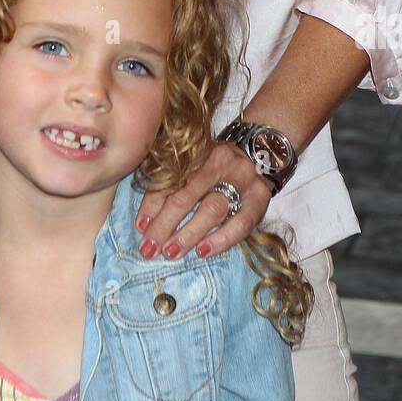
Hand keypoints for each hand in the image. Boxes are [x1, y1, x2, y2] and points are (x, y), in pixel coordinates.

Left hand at [136, 141, 274, 261]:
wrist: (259, 151)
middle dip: (165, 223)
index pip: (171, 177)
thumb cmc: (214, 163)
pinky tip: (203, 251)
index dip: (152, 203)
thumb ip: (166, 179)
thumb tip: (143, 215)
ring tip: (171, 252)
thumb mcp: (191, 163)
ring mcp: (244, 179)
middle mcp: (222, 161)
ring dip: (189, 234)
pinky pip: (241, 224)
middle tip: (150, 248)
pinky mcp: (260, 198)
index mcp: (199, 148)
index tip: (140, 227)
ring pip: (213, 209)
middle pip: (188, 194)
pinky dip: (221, 240)